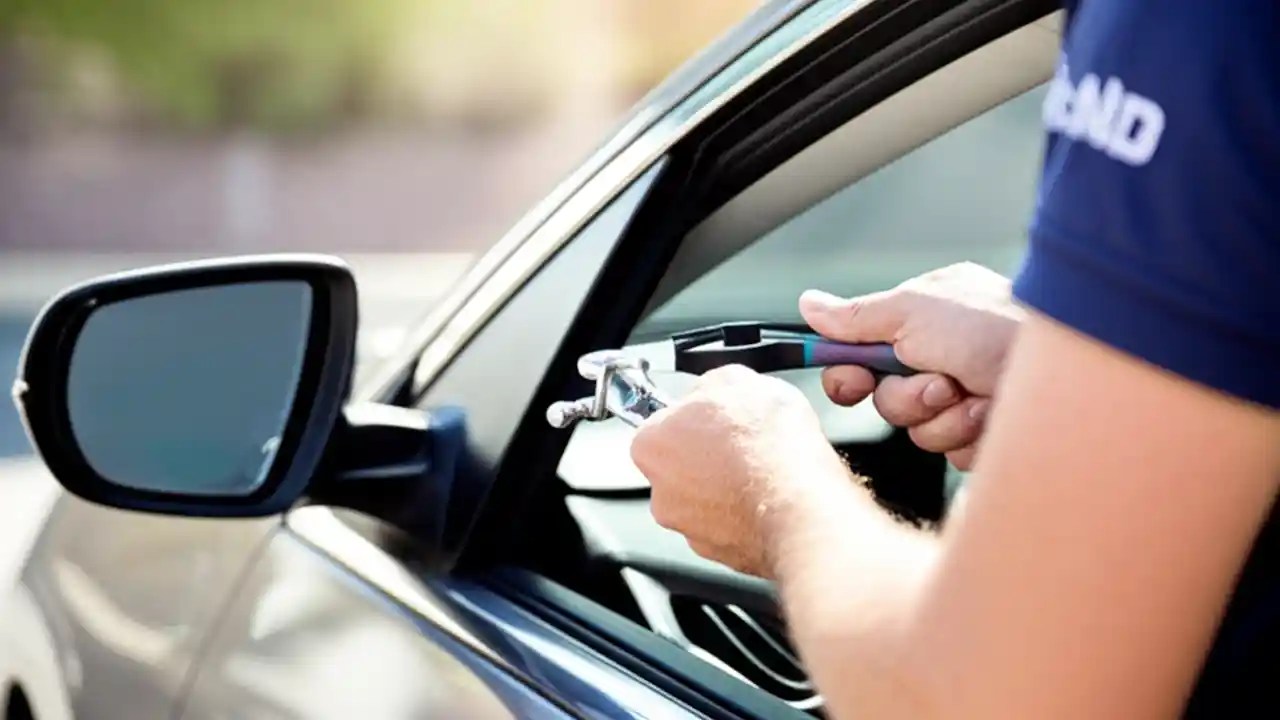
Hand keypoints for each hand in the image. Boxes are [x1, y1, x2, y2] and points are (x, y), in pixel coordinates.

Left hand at [630, 365, 846, 576]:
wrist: (802, 508)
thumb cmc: (769, 446)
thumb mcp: (739, 379)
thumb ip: (711, 386)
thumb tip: (711, 391)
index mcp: (651, 444)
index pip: (664, 423)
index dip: (698, 416)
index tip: (720, 416)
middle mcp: (661, 493)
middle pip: (683, 465)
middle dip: (712, 455)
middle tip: (748, 443)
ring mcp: (690, 528)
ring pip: (707, 498)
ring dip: (731, 486)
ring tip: (768, 471)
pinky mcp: (720, 554)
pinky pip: (731, 526)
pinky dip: (747, 513)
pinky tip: (773, 498)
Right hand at [799, 262, 1023, 468]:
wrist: (1071, 377)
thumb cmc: (998, 328)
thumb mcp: (915, 311)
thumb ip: (857, 316)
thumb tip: (810, 304)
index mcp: (926, 319)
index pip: (862, 352)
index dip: (849, 374)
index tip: (851, 382)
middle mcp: (944, 357)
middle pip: (886, 399)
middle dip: (907, 397)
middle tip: (937, 385)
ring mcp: (967, 397)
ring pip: (919, 431)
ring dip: (943, 418)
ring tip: (978, 396)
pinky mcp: (988, 434)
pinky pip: (952, 452)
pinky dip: (969, 437)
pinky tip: (994, 416)